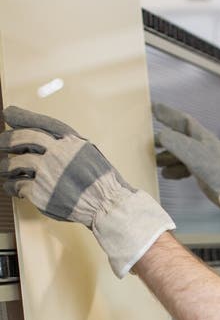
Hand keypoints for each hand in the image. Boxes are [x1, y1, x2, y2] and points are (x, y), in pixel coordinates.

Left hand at [0, 106, 174, 276]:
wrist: (107, 205)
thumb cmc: (102, 184)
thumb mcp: (90, 154)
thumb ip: (69, 147)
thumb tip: (49, 143)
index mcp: (70, 142)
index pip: (41, 123)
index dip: (23, 117)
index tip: (9, 113)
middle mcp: (57, 153)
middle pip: (24, 139)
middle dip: (7, 139)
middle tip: (0, 142)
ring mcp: (48, 172)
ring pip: (16, 162)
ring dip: (5, 165)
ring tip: (1, 168)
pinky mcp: (41, 192)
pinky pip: (18, 185)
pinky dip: (11, 186)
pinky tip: (10, 186)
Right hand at [153, 102, 219, 203]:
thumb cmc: (214, 170)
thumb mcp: (193, 154)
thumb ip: (176, 143)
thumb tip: (160, 135)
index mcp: (201, 136)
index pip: (182, 120)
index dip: (167, 113)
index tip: (153, 107)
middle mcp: (201, 145)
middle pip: (178, 137)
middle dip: (163, 139)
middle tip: (149, 140)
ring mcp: (201, 159)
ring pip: (179, 154)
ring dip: (166, 157)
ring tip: (154, 160)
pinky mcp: (201, 172)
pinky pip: (183, 167)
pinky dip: (174, 170)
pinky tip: (167, 174)